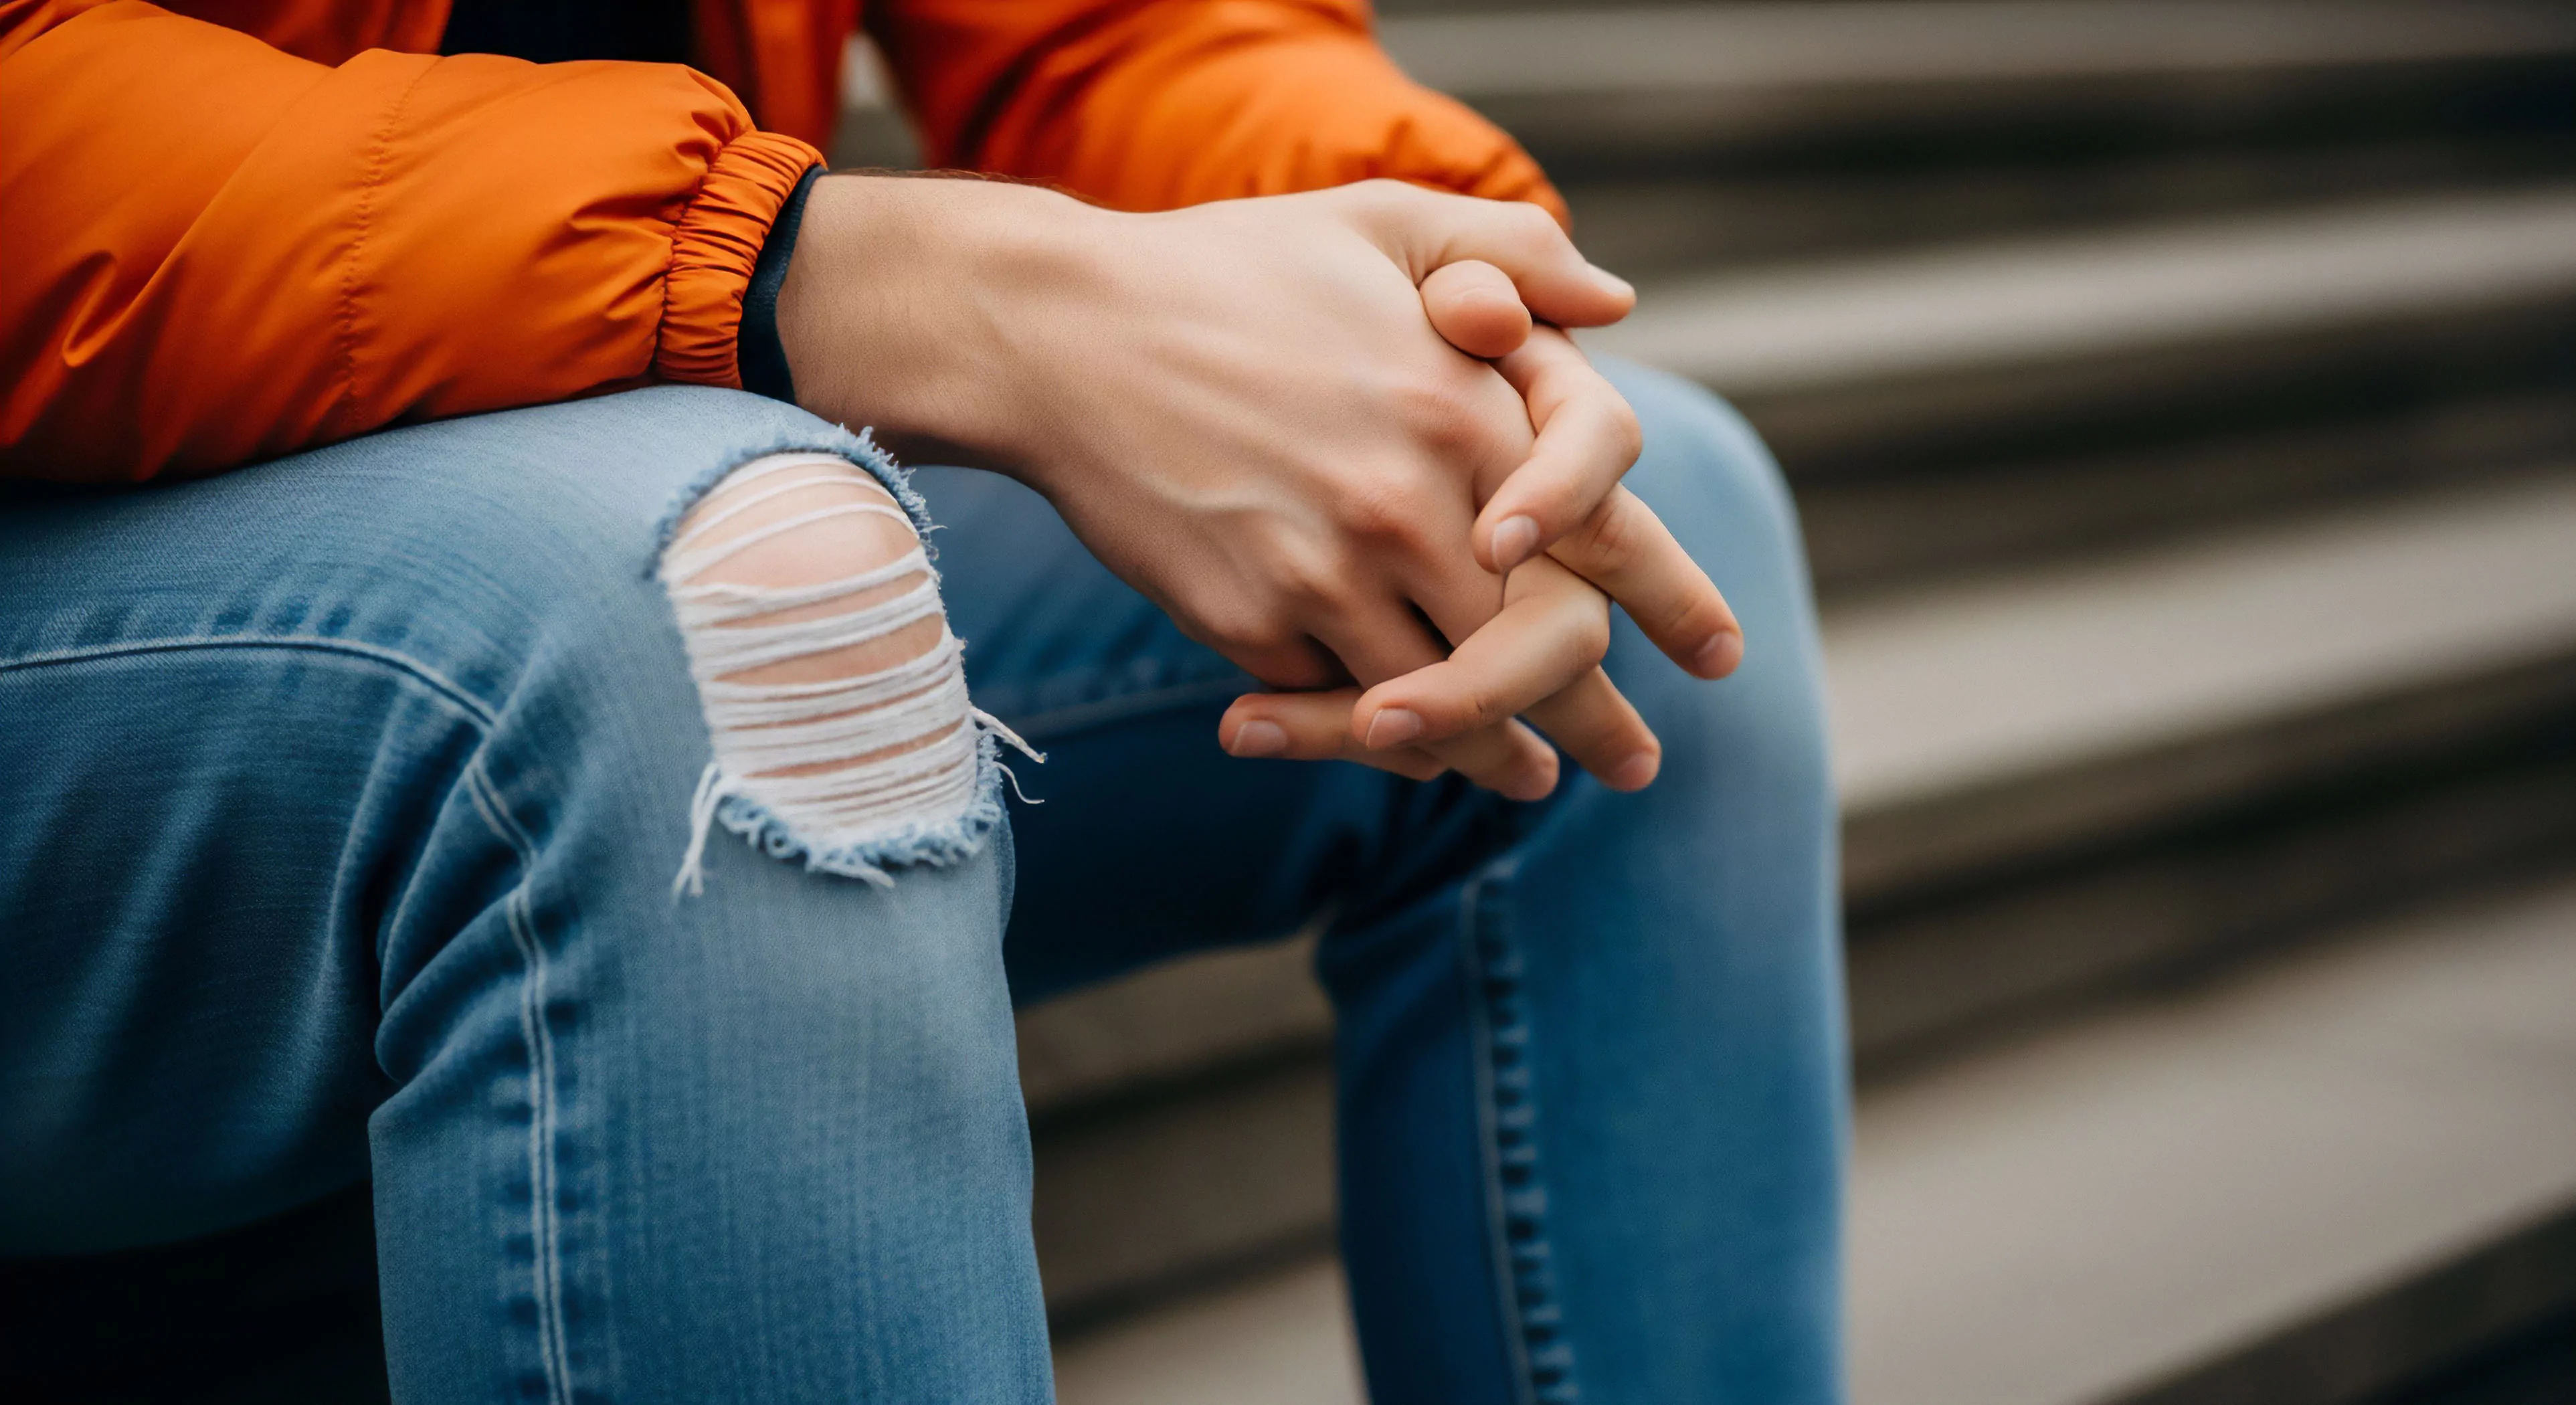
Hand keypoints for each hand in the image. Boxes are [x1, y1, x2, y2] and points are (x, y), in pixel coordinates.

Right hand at [777, 176, 1732, 796]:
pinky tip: (1384, 741)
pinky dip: (1364, 728)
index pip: (1606, 534)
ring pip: (1444, 705)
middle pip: (1543, 649)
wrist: (1059, 333)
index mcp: (1463, 407)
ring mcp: (1326, 571)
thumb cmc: (1226, 271)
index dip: (1674, 603)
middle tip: (1636, 764)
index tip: (1721, 657)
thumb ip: (1508, 252)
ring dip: (1495, 756)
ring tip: (1529, 781)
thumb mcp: (1377, 224)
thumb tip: (1617, 301)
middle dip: (1601, 721)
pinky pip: (1334, 700)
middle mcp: (1411, 502)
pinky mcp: (1248, 620)